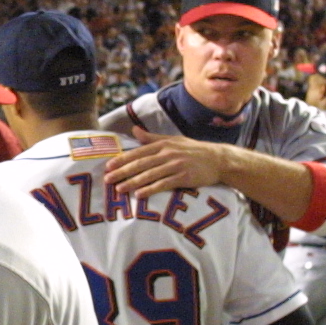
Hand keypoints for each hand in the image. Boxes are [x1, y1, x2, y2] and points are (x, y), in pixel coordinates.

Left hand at [104, 127, 234, 197]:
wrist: (218, 159)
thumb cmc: (193, 150)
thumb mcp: (173, 140)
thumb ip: (152, 138)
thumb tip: (134, 130)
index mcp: (163, 144)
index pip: (138, 152)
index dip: (122, 159)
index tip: (108, 166)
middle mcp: (168, 153)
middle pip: (140, 164)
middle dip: (122, 172)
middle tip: (108, 179)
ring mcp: (176, 165)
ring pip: (150, 175)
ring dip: (133, 182)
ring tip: (119, 189)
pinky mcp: (184, 177)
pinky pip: (163, 184)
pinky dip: (150, 189)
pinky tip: (140, 194)